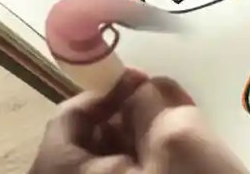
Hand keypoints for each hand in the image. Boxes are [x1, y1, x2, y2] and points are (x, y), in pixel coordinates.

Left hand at [29, 69, 248, 173]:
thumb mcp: (179, 137)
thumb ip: (154, 101)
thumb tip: (142, 91)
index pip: (70, 116)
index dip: (108, 91)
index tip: (147, 83)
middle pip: (85, 146)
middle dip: (127, 123)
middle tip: (169, 113)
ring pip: (106, 172)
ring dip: (138, 151)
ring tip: (178, 144)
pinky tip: (176, 171)